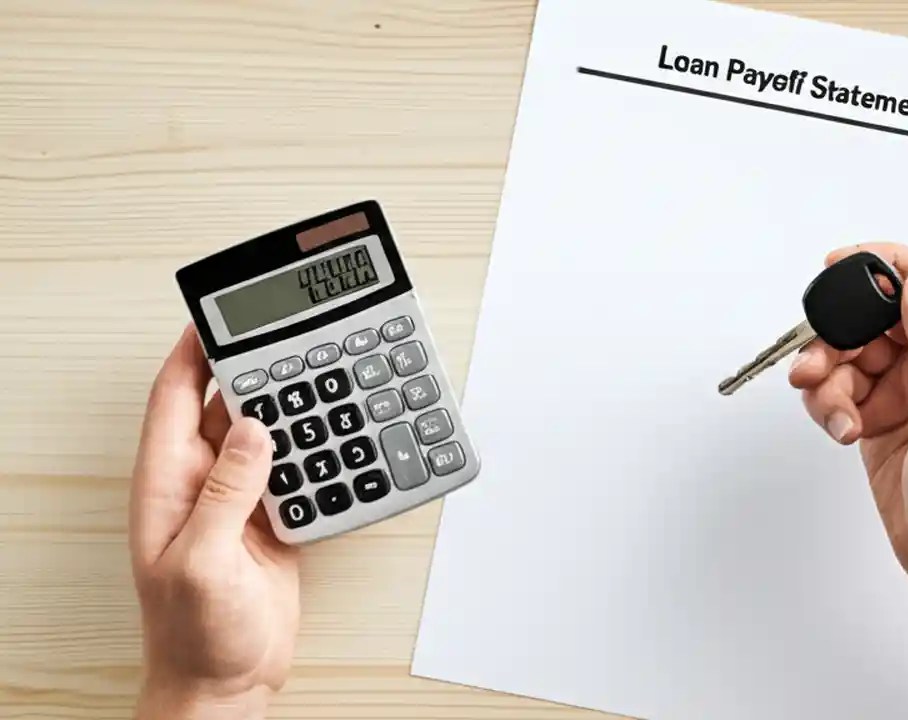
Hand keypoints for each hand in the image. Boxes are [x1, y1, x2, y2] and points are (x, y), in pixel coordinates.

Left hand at [129, 326, 299, 719]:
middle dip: (253, 368)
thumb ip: (225, 493)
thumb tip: (253, 430)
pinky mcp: (270, 519)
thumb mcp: (200, 560)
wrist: (228, 683)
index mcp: (167, 483)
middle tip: (290, 337)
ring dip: (290, 406)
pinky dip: (315, 447)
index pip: (175, 398)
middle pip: (226, 404)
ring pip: (265, 431)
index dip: (194, 351)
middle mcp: (199, 482)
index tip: (220, 315)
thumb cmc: (195, 636)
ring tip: (320, 376)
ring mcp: (236, 499)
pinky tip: (334, 433)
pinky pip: (295, 467)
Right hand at [789, 243, 907, 598]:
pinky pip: (841, 391)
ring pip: (854, 353)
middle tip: (817, 355)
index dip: (897, 263)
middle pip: (884, 316)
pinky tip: (839, 430)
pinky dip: (828, 405)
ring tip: (827, 405)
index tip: (848, 261)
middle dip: (843, 329)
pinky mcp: (880, 419)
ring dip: (828, 372)